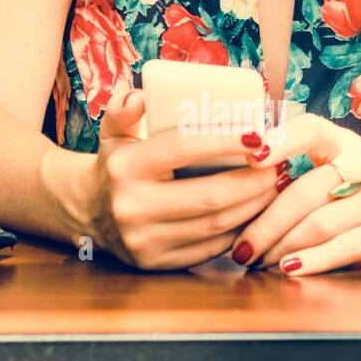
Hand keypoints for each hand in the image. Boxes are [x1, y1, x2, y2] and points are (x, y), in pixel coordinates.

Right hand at [81, 80, 280, 269]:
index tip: (257, 135)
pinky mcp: (156, 264)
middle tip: (275, 166)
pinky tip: (253, 213)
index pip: (180, 149)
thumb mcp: (113, 131)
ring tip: (271, 187)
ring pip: (215, 225)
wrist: (86, 211)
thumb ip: (124, 107)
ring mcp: (144, 240)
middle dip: (251, 181)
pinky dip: (238, 230)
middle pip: (208, 196)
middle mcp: (131, 206)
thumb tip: (143, 95)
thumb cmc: (114, 164)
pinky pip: (210, 249)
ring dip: (252, 206)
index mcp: (123, 167)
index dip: (223, 141)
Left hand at [227, 112, 360, 274]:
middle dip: (265, 223)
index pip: (310, 129)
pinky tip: (292, 268)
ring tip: (258, 260)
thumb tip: (241, 191)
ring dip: (283, 246)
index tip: (250, 155)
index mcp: (343, 141)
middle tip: (239, 246)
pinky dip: (316, 259)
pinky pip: (348, 245)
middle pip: (305, 191)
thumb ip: (303, 169)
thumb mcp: (343, 162)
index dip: (280, 140)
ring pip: (321, 222)